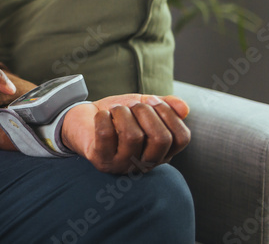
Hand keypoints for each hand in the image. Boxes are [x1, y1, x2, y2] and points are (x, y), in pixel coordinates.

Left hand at [61, 94, 190, 173]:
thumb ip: (165, 105)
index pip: (181, 138)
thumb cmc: (118, 115)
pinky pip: (106, 135)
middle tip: (134, 106)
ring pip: (133, 136)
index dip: (170, 114)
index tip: (154, 101)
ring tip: (116, 110)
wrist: (84, 120)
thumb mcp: (144, 106)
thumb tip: (184, 109)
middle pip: (161, 139)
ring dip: (123, 112)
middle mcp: (145, 164)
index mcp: (161, 153)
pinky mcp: (101, 161)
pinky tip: (102, 115)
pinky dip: (103, 117)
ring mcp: (123, 165)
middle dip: (147, 112)